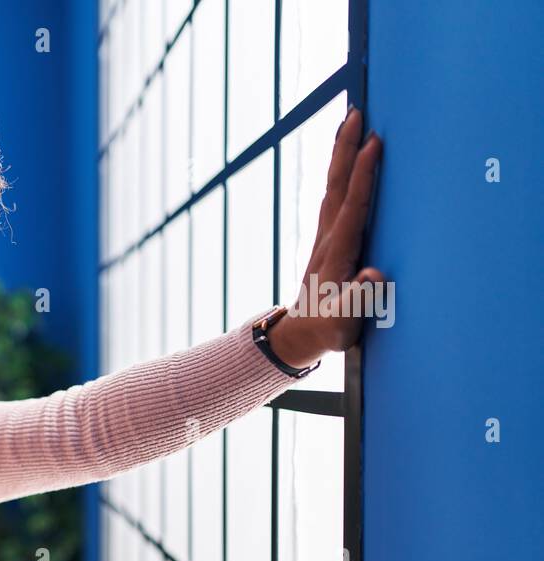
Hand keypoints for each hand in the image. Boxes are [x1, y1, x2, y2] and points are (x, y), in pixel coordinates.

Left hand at [268, 107, 384, 367]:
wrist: (301, 334)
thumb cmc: (329, 330)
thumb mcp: (344, 323)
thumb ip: (358, 301)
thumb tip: (374, 275)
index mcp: (337, 254)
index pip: (353, 207)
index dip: (363, 175)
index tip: (373, 144)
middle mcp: (328, 239)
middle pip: (338, 186)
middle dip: (346, 149)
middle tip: (356, 112)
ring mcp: (325, 235)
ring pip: (334, 186)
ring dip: (341, 153)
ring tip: (351, 120)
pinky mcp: (327, 237)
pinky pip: (335, 194)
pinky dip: (341, 170)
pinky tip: (347, 155)